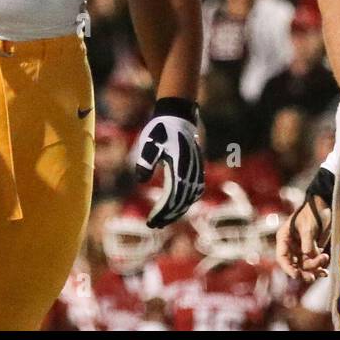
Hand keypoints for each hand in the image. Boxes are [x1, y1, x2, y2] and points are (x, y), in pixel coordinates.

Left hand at [132, 97, 203, 227]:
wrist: (178, 115)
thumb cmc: (161, 129)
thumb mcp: (149, 143)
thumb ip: (146, 161)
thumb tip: (142, 180)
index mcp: (180, 166)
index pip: (172, 197)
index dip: (162, 212)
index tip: (151, 222)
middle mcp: (191, 170)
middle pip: (182, 201)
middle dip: (168, 215)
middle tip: (154, 225)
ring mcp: (196, 169)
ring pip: (190, 197)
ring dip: (178, 210)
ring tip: (164, 220)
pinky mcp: (197, 167)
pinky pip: (195, 189)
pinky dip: (187, 200)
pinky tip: (179, 205)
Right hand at [277, 166, 332, 281]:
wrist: (324, 205)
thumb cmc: (313, 212)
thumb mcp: (308, 226)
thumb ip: (307, 241)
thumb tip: (308, 255)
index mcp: (284, 238)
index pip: (282, 257)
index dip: (288, 268)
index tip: (296, 275)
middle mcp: (291, 246)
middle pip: (294, 265)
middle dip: (303, 271)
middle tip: (313, 276)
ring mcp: (301, 249)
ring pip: (305, 266)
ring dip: (314, 267)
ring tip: (325, 258)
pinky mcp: (311, 250)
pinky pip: (313, 264)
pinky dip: (319, 268)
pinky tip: (325, 272)